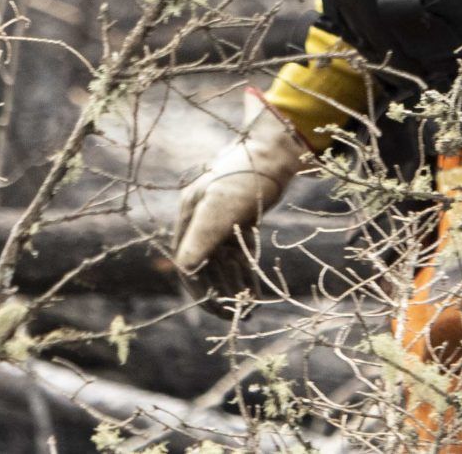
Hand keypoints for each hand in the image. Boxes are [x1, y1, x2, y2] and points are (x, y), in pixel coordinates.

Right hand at [173, 101, 306, 297]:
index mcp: (190, 212)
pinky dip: (244, 268)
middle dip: (220, 291)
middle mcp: (201, 214)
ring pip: (223, 258)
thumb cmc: (248, 175)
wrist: (277, 148)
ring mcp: (220, 213)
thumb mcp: (222, 207)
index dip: (199, 289)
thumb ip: (202, 237)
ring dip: (234, 283)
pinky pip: (236, 249)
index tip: (216, 310)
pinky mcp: (239, 213)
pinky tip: (254, 287)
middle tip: (239, 313)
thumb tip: (184, 270)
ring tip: (250, 306)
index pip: (187, 261)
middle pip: (205, 262)